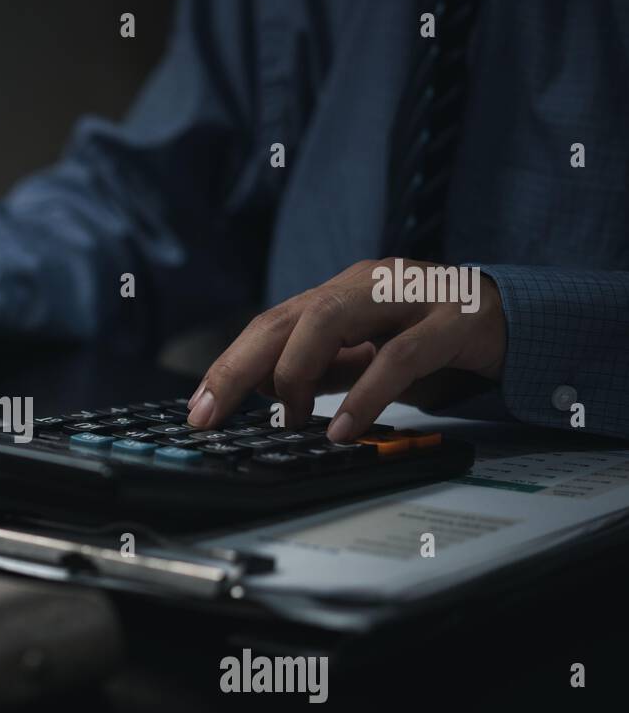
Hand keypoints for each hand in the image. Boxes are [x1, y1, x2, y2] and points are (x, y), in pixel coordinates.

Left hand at [186, 258, 506, 441]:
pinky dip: (365, 394)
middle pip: (286, 318)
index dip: (228, 366)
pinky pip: (400, 356)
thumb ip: (319, 371)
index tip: (198, 408)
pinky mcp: (454, 320)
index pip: (269, 324)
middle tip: (212, 414)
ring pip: (331, 319)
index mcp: (340, 292)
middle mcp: (366, 284)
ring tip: (289, 420)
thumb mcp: (363, 356)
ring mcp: (409, 296)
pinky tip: (342, 428)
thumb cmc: (429, 336)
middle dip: (239, 368)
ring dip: (296, 373)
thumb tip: (260, 400)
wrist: (514, 318)